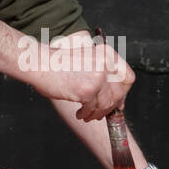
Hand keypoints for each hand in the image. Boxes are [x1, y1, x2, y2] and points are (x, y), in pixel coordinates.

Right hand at [18, 30, 134, 120]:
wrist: (40, 63)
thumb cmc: (59, 63)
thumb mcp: (87, 60)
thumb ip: (103, 74)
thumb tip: (118, 98)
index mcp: (107, 54)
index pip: (128, 77)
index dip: (124, 92)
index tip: (119, 102)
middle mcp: (105, 64)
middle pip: (119, 93)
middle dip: (110, 106)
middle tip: (101, 112)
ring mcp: (97, 77)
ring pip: (106, 104)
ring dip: (97, 113)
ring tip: (87, 114)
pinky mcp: (87, 90)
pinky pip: (92, 109)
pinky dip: (86, 114)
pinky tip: (80, 113)